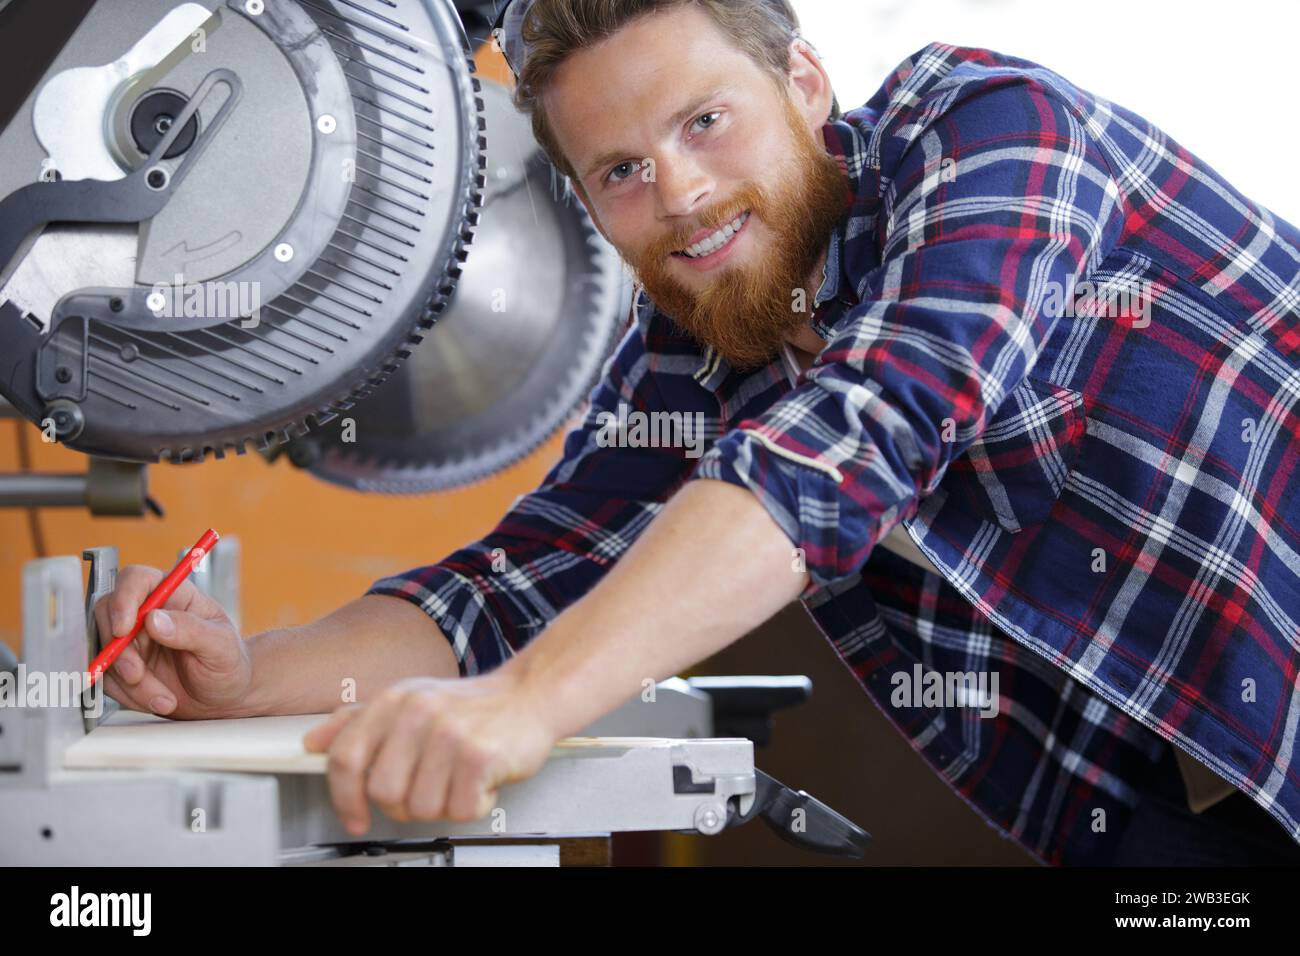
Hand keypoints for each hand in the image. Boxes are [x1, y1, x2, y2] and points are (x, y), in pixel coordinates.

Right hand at [91, 563, 252, 718]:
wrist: (223, 700)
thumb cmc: (228, 665)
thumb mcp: (221, 647)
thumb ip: (192, 630)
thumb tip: (155, 619)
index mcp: (175, 595)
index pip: (137, 579)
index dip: (124, 598)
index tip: (123, 629)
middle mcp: (147, 612)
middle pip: (108, 614)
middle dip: (120, 652)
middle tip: (137, 676)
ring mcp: (132, 639)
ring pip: (106, 652)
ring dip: (129, 683)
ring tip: (165, 699)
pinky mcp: (122, 665)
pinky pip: (107, 678)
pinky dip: (128, 695)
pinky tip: (157, 701)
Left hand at [302, 670, 557, 834]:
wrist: (530, 695)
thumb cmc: (471, 705)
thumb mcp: (410, 700)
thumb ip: (358, 720)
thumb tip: (314, 741)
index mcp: (394, 700)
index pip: (346, 757)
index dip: (343, 796)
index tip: (354, 817)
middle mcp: (418, 712)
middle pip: (382, 792)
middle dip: (404, 803)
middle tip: (428, 788)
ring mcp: (449, 733)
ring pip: (420, 807)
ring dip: (443, 804)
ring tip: (458, 779)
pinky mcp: (479, 755)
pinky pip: (459, 810)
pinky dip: (473, 805)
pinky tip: (481, 782)